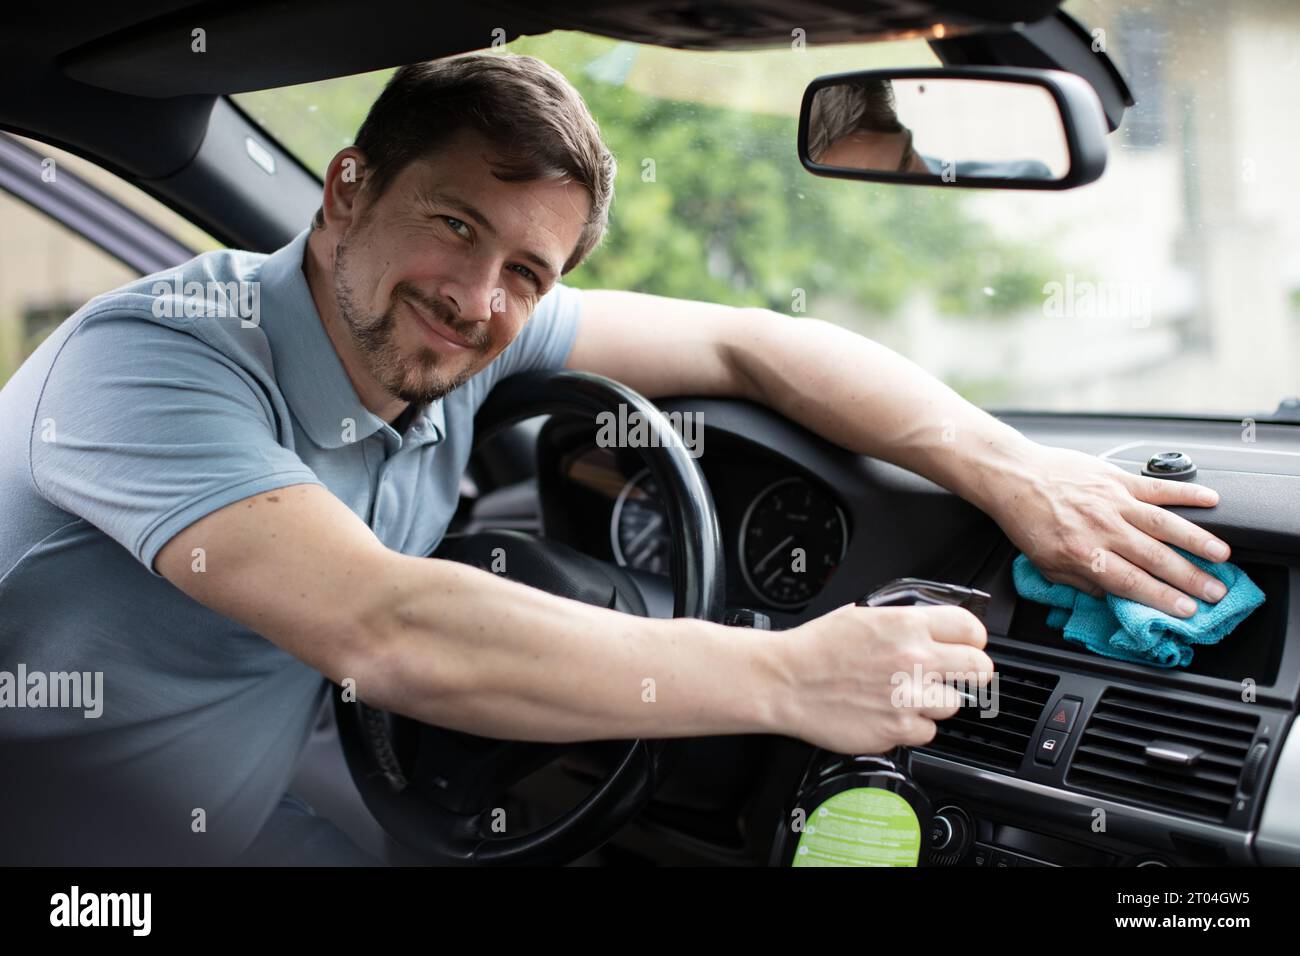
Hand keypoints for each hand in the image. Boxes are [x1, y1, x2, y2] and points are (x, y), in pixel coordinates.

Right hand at [776, 604, 992, 754]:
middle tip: (952, 675)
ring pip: (953, 704)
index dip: (971, 640)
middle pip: (979, 668)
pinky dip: (911, 727)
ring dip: (933, 702)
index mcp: (906, 624)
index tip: (967, 647)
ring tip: (902, 695)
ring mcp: (909, 697)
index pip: (971, 629)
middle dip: (969, 672)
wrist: (785, 681)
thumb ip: (904, 622)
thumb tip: (932, 630)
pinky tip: (888, 714)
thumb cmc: (815, 648)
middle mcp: (914, 659)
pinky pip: (927, 732)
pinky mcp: (898, 729)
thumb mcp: (863, 615)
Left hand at [988, 444, 1228, 617]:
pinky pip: (1157, 487)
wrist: (1014, 477)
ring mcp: (1113, 502)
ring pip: (1163, 524)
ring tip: (1222, 556)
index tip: (1187, 610)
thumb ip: (1081, 583)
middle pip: (1155, 558)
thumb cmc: (1027, 521)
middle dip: (1190, 578)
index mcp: (1084, 554)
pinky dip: (1186, 494)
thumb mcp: (1046, 565)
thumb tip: (1112, 598)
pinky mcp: (1116, 478)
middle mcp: (1102, 529)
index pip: (1131, 583)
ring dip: (1197, 541)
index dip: (1162, 598)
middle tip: (1216, 592)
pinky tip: (1210, 501)